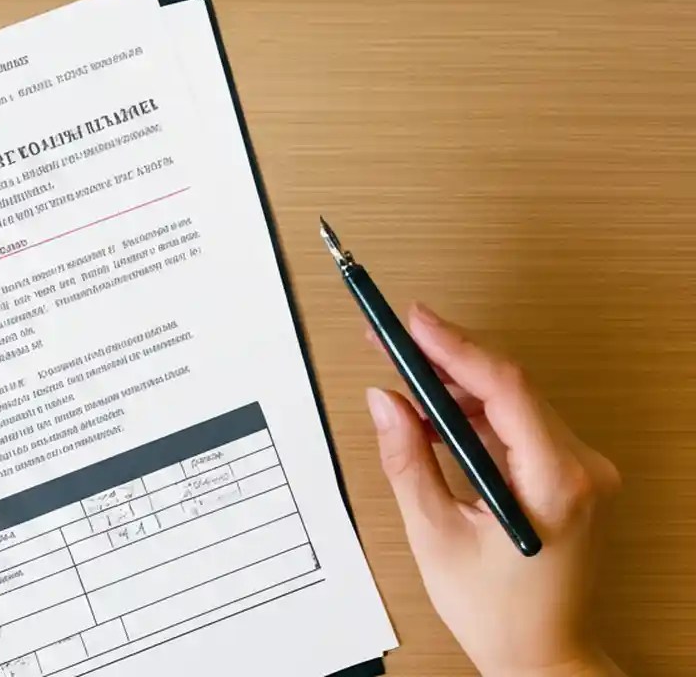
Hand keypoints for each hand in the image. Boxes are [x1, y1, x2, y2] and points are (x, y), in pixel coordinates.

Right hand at [365, 303, 623, 676]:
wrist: (542, 654)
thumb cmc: (498, 612)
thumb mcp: (435, 535)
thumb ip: (407, 460)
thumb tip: (385, 402)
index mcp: (555, 481)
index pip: (505, 389)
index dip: (455, 347)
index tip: (413, 323)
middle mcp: (581, 467)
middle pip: (509, 386)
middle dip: (445, 358)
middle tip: (392, 337)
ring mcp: (579, 469)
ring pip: (512, 401)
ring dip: (456, 385)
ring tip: (401, 368)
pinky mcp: (566, 473)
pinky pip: (517, 424)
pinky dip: (474, 412)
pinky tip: (433, 411)